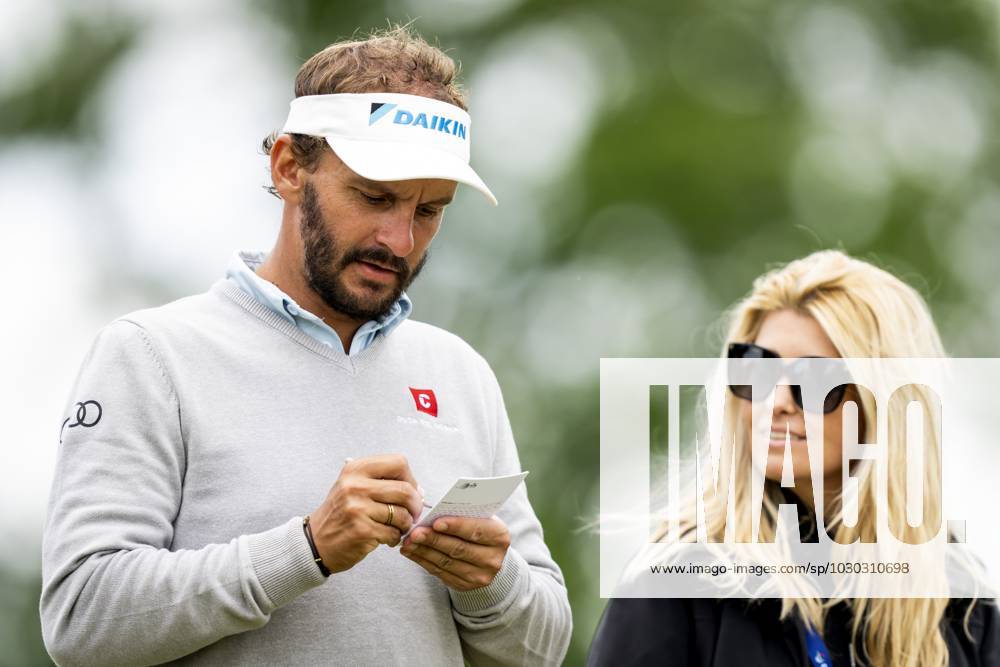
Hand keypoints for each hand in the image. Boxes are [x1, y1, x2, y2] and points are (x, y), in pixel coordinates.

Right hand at [308, 454, 423, 573]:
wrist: (315, 541)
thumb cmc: (340, 514)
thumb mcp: (354, 487)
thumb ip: (383, 483)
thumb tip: (419, 490)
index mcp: (356, 469)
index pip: (399, 463)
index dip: (411, 478)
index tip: (410, 491)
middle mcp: (355, 485)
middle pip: (405, 490)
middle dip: (415, 505)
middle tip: (412, 514)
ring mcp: (357, 508)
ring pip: (402, 514)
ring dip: (405, 524)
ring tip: (396, 527)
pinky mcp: (361, 530)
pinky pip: (393, 533)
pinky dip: (394, 538)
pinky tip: (385, 538)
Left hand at [399, 515, 510, 590]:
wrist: (488, 556)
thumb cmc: (479, 528)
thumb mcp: (480, 518)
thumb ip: (465, 513)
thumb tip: (436, 509)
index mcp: (500, 536)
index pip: (476, 530)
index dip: (456, 526)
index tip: (436, 522)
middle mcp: (492, 559)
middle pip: (459, 549)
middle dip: (434, 539)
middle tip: (415, 532)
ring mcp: (479, 576)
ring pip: (446, 562)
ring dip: (424, 551)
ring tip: (407, 541)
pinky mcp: (464, 586)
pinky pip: (440, 572)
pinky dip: (422, 561)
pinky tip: (411, 551)